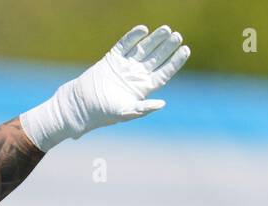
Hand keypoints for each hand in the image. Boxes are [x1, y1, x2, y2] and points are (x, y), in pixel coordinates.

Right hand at [20, 25, 190, 151]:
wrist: (82, 105)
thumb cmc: (104, 113)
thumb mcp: (126, 112)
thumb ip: (144, 108)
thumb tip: (162, 104)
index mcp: (143, 88)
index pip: (164, 72)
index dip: (175, 62)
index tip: (185, 50)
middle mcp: (136, 75)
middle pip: (156, 58)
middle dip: (167, 47)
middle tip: (177, 35)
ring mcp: (125, 66)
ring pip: (143, 49)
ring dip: (154, 39)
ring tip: (167, 29)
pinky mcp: (112, 59)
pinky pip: (125, 44)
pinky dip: (133, 37)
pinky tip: (143, 30)